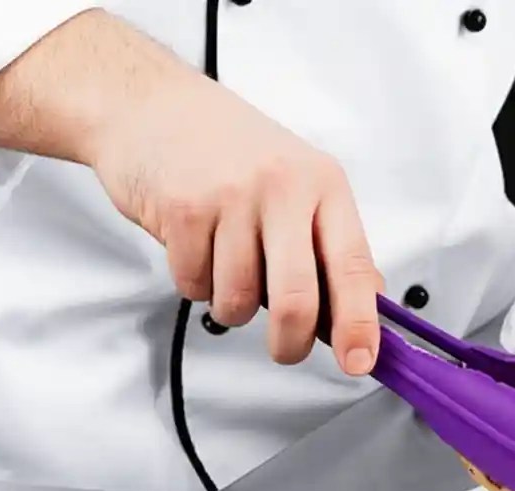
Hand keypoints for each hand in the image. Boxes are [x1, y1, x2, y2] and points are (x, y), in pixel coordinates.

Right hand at [0, 10, 381, 375]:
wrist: (149, 106)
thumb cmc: (229, 150)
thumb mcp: (298, 182)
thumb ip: (330, 243)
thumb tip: (365, 305)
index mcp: (323, 185)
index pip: (352, 267)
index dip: (359, 323)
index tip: (360, 361)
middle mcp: (283, 189)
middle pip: (297, 299)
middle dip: (291, 341)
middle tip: (286, 349)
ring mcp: (231, 199)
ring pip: (239, 300)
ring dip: (232, 305)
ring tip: (227, 266)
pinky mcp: (181, 211)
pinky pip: (194, 285)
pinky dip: (195, 282)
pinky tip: (196, 246)